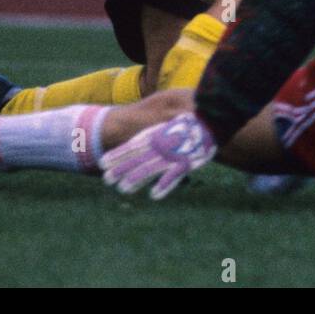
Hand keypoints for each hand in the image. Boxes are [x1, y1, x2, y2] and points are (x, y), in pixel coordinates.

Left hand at [100, 113, 216, 199]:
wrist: (212, 118)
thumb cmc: (190, 122)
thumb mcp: (169, 124)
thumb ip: (156, 132)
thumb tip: (140, 139)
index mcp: (157, 134)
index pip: (132, 146)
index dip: (117, 155)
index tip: (102, 163)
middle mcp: (161, 145)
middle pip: (138, 158)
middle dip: (121, 168)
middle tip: (107, 179)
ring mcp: (173, 154)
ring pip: (151, 168)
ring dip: (136, 178)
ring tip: (123, 188)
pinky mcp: (187, 162)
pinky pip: (174, 175)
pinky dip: (164, 185)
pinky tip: (154, 195)